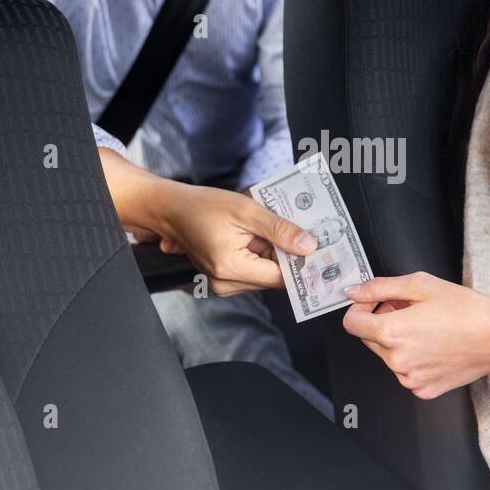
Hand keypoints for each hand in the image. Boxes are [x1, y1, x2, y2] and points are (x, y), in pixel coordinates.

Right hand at [98, 148, 314, 293]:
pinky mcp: (223, 278)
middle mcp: (226, 284)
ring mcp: (223, 284)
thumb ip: (279, 230)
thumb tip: (309, 246)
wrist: (171, 209)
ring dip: (272, 253)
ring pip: (265, 274)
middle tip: (296, 229)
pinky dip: (260, 254)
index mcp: (231, 268)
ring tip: (266, 229)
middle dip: (286, 254)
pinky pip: (253, 270)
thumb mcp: (246, 210)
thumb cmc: (202, 206)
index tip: (319, 247)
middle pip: (275, 277)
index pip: (281, 277)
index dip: (301, 262)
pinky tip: (256, 236)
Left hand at [341, 272, 489, 398]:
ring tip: (427, 328)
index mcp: (392, 332)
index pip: (352, 323)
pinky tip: (435, 346)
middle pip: (369, 338)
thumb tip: (354, 291)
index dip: (361, 308)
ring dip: (398, 341)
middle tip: (410, 310)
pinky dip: (414, 359)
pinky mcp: (423, 390)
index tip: (375, 302)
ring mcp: (410, 378)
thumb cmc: (467, 310)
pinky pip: (406, 371)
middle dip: (382, 322)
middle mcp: (397, 360)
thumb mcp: (421, 285)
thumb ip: (380, 287)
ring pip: (388, 356)